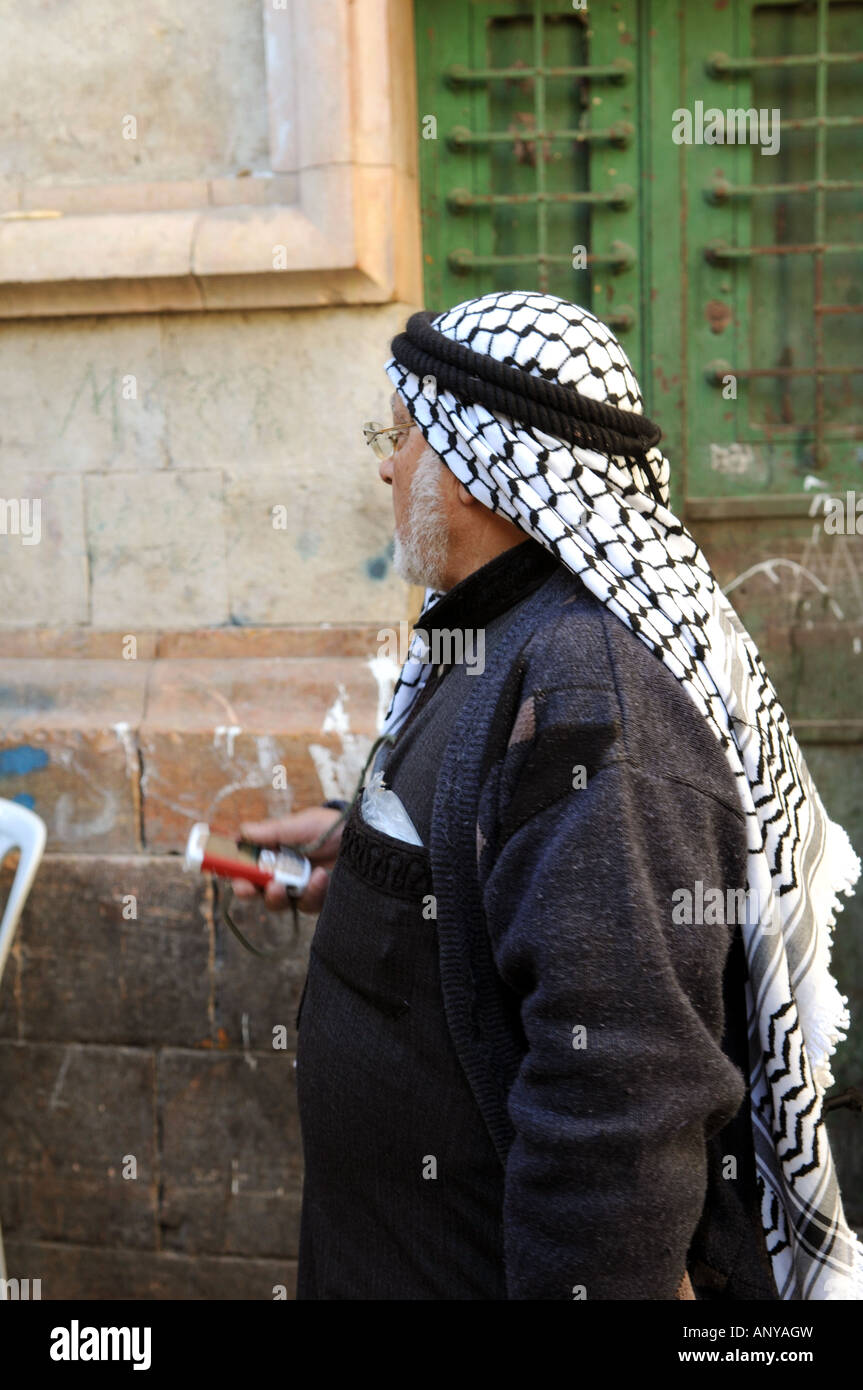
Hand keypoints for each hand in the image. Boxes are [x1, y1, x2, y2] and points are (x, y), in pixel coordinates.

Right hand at [229, 806, 344, 913]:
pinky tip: (321, 877)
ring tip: (285, 883)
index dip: (232, 872)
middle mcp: (281, 874)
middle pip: (255, 891)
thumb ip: (272, 831)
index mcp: (271, 853)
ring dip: (277, 895)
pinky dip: (311, 893)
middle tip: (248, 887)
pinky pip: (306, 905)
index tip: (225, 873)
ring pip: (277, 903)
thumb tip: (242, 832)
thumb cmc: (329, 827)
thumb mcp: (300, 824)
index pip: (244, 866)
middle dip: (247, 891)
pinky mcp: (317, 901)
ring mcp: (298, 889)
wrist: (363, 838)